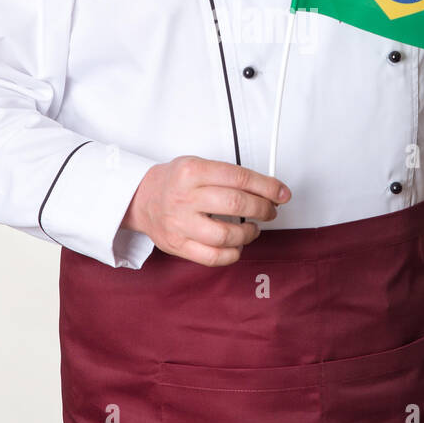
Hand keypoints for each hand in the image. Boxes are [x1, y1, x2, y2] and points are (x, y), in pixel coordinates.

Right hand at [121, 155, 291, 266]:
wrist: (142, 199)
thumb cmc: (175, 182)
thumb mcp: (198, 164)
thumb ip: (230, 175)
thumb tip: (269, 190)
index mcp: (192, 171)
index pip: (239, 178)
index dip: (267, 187)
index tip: (281, 193)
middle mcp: (184, 197)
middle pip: (236, 204)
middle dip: (263, 209)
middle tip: (269, 210)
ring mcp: (180, 223)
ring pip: (227, 235)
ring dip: (250, 233)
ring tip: (253, 229)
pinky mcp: (178, 246)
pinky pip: (213, 257)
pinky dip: (233, 253)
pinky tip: (236, 244)